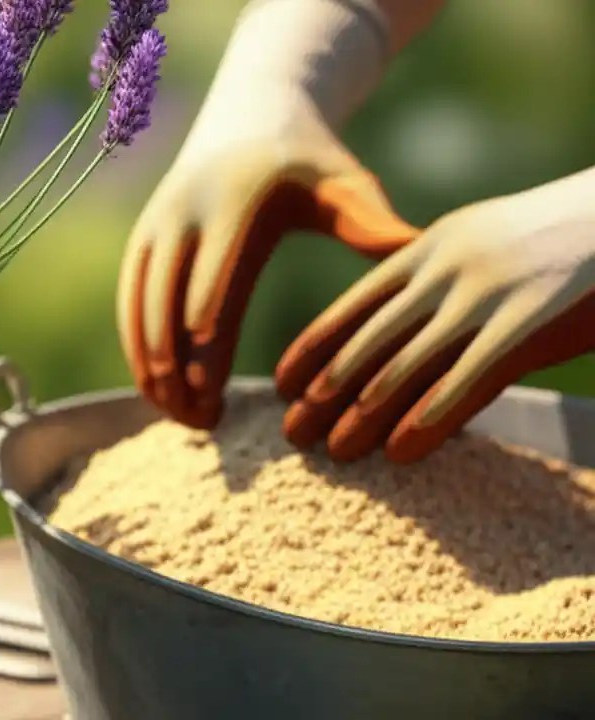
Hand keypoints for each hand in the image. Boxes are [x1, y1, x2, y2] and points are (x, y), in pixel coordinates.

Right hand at [118, 94, 416, 428]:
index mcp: (233, 200)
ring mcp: (154, 227)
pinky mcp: (140, 242)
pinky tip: (158, 392)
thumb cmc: (310, 163)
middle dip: (175, 366)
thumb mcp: (344, 183)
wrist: (250, 118)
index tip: (209, 388)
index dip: (205, 335)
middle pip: (167, 301)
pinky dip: (137, 349)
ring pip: (140, 308)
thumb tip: (414, 253)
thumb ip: (372, 222)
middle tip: (201, 422)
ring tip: (180, 417)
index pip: (214, 277)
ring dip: (151, 366)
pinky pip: (129, 303)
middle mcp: (183, 212)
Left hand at [277, 168, 594, 462]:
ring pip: (406, 365)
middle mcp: (447, 268)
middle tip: (291, 434)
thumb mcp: (487, 244)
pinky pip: (467, 380)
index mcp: (432, 246)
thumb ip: (444, 280)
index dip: (315, 346)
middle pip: (368, 340)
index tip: (282, 382)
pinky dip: (427, 420)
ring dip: (363, 416)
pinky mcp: (531, 322)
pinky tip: (400, 452)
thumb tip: (410, 327)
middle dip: (324, 391)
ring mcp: (487, 294)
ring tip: (333, 453)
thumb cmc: (565, 236)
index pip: (356, 304)